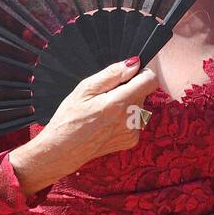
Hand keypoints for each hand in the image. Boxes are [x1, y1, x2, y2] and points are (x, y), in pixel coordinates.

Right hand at [9, 58, 158, 192]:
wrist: (63, 150)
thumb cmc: (69, 117)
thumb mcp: (86, 89)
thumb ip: (113, 74)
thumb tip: (134, 63)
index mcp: (119, 103)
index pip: (150, 81)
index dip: (141, 73)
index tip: (128, 75)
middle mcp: (131, 119)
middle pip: (143, 92)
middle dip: (129, 89)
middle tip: (105, 96)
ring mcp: (133, 132)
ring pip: (140, 106)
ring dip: (128, 104)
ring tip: (104, 111)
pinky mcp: (132, 140)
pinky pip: (135, 120)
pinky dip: (125, 117)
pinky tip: (107, 122)